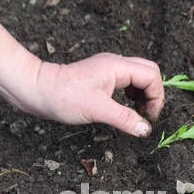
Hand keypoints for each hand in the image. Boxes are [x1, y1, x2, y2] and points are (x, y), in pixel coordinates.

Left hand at [26, 55, 164, 136]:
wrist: (37, 90)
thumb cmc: (63, 97)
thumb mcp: (97, 110)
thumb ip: (124, 119)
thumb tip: (146, 130)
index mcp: (117, 67)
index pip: (152, 76)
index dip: (156, 98)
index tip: (148, 118)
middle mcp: (115, 64)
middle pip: (149, 72)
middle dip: (152, 94)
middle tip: (146, 114)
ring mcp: (107, 69)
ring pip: (138, 76)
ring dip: (142, 94)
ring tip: (137, 113)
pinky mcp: (100, 76)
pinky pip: (125, 81)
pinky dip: (131, 94)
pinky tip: (124, 108)